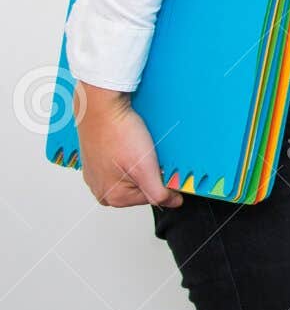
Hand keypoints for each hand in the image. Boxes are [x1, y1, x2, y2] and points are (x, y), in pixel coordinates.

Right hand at [75, 84, 181, 208]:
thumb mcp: (145, 168)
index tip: (158, 163)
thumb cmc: (118, 133)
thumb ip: (159, 193)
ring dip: (140, 164)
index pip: (154, 197)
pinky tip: (128, 145)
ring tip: (134, 147)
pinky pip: (121, 165)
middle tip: (145, 152)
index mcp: (113, 197)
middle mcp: (101, 191)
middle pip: (142, 188)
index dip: (163, 179)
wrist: (101, 107)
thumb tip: (173, 203)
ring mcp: (97, 177)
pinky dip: (129, 157)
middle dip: (149, 172)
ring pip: (132, 176)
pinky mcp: (96, 163)